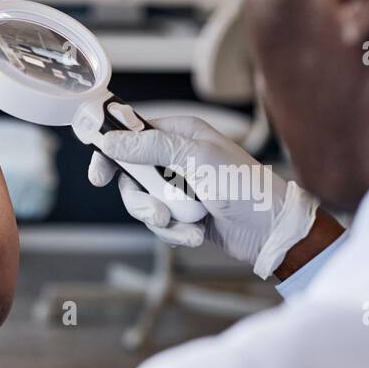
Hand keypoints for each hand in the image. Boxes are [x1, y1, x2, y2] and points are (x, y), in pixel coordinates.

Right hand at [89, 114, 319, 278]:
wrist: (269, 229)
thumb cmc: (243, 185)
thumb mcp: (196, 159)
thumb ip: (150, 147)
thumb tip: (110, 140)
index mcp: (180, 134)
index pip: (131, 135)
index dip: (111, 153)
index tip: (99, 175)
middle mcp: (176, 158)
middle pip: (131, 176)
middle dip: (143, 199)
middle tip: (157, 212)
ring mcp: (178, 187)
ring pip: (142, 203)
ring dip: (161, 219)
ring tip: (185, 224)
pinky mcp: (181, 213)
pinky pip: (158, 223)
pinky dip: (174, 232)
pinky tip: (195, 234)